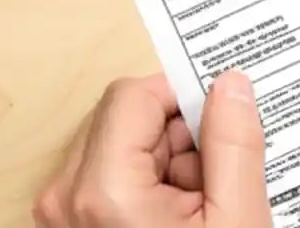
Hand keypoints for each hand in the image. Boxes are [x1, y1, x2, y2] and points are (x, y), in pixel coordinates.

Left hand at [33, 72, 271, 227]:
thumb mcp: (237, 221)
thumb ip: (235, 144)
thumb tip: (231, 87)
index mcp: (104, 190)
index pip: (136, 94)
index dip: (184, 100)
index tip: (219, 123)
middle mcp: (67, 199)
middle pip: (125, 119)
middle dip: (178, 140)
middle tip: (212, 184)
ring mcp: (62, 217)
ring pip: (120, 147)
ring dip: (165, 166)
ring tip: (195, 213)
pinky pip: (109, 179)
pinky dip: (147, 189)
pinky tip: (176, 224)